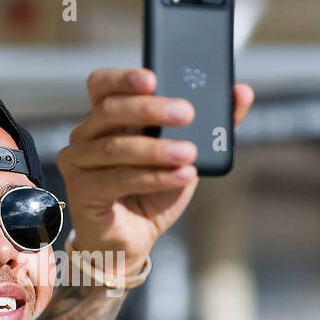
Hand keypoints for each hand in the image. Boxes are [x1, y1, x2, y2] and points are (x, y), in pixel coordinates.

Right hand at [55, 69, 253, 266]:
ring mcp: (78, 163)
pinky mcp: (81, 191)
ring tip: (190, 153)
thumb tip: (242, 92)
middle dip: (150, 109)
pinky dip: (153, 177)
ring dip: (156, 150)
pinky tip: (182, 176)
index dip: (124, 78)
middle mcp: (85, 135)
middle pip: (110, 110)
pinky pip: (117, 180)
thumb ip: (212, 125)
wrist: (131, 241)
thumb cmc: (152, 193)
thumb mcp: (185, 155)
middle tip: (187, 113)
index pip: (103, 85)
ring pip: (115, 147)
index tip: (154, 78)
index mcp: (107, 118)